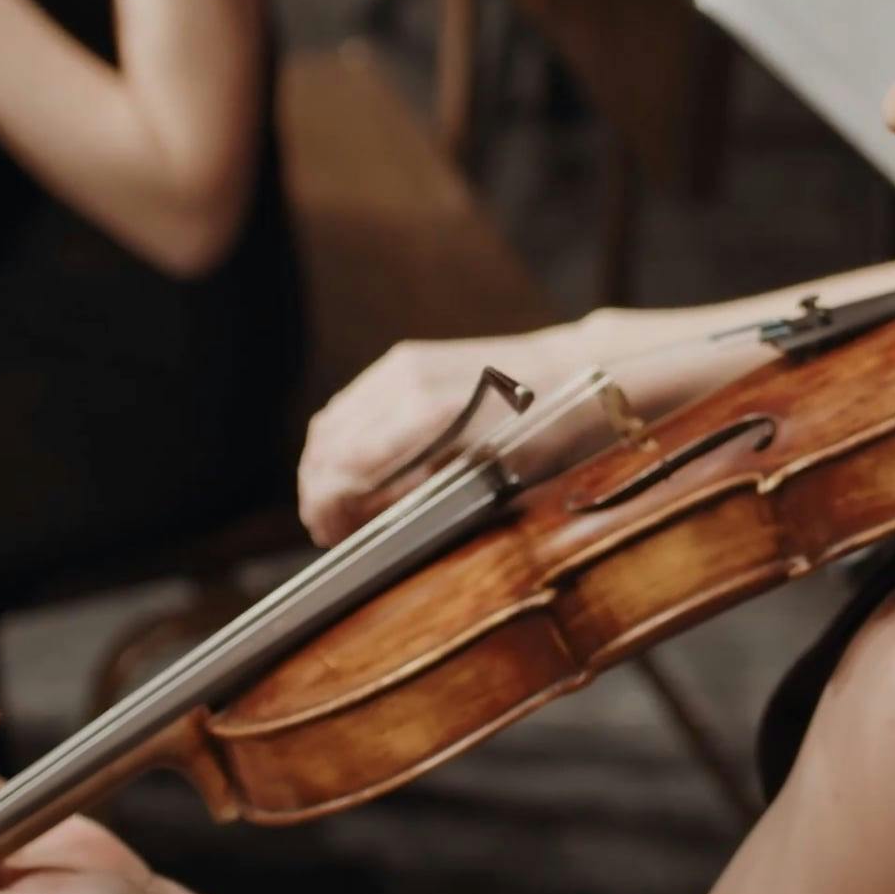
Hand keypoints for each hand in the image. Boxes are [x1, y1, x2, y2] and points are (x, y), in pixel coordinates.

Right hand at [294, 330, 577, 542]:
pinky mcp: (403, 359)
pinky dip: (341, 438)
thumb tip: (364, 519)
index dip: (326, 506)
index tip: (327, 534)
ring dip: (323, 465)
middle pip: (328, 444)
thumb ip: (420, 496)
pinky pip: (352, 402)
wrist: (575, 371)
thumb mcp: (490, 480)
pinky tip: (352, 468)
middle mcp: (405, 383)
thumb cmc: (544, 435)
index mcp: (427, 417)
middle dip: (318, 491)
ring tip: (335, 505)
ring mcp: (401, 365)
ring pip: (332, 421)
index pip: (345, 466)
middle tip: (327, 529)